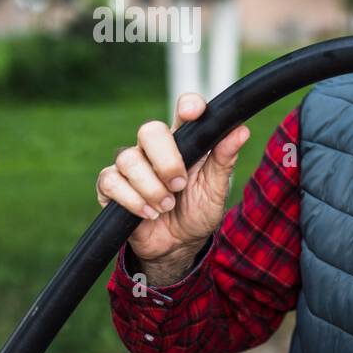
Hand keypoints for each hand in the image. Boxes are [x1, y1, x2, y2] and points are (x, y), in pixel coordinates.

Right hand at [95, 93, 250, 282]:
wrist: (178, 246)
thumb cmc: (198, 211)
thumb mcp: (216, 189)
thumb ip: (224, 160)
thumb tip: (242, 130)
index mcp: (185, 143)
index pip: (184, 111)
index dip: (188, 106)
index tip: (192, 113)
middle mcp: (155, 149)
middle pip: (149, 130)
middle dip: (166, 160)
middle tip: (179, 185)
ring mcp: (130, 166)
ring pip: (128, 159)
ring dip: (152, 188)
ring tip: (167, 206)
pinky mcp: (110, 185)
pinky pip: (111, 181)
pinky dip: (133, 200)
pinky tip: (149, 214)